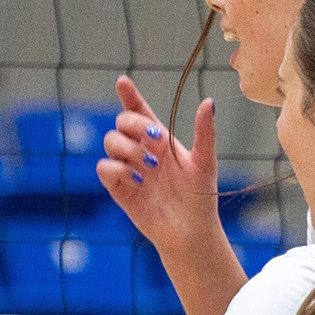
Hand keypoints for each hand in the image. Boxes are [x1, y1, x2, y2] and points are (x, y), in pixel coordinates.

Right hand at [97, 77, 226, 256]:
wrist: (191, 232)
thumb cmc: (200, 197)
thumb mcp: (205, 162)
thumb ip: (205, 132)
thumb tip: (209, 101)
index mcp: (160, 139)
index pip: (139, 111)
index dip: (129, 95)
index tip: (122, 82)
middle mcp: (142, 150)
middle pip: (122, 122)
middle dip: (133, 124)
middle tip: (154, 139)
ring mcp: (129, 168)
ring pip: (110, 141)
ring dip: (127, 147)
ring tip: (149, 165)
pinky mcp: (119, 188)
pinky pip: (104, 168)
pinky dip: (117, 168)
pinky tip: (137, 179)